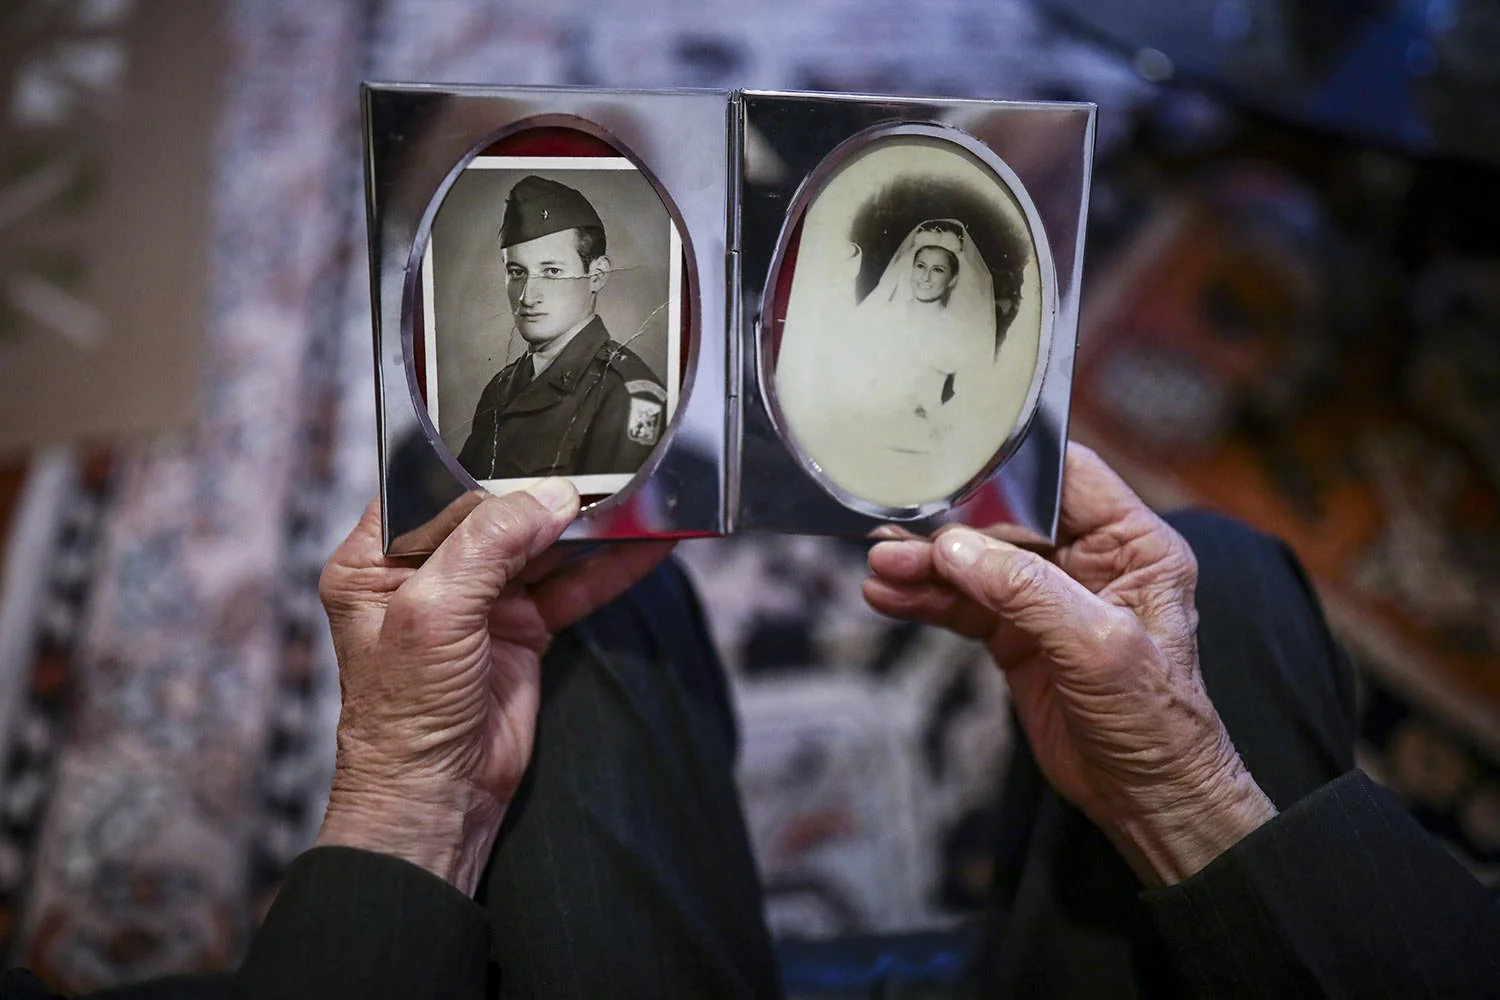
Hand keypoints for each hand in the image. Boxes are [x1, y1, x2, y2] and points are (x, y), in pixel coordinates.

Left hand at [314, 481, 673, 893]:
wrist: (439, 798)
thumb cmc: (404, 715)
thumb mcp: (434, 613)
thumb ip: (488, 544)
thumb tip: (551, 497)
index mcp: (375, 558)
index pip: (433, 489)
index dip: (484, 467)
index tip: (538, 444)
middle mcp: (427, 573)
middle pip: (497, 514)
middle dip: (548, 493)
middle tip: (603, 463)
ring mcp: (479, 603)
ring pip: (542, 547)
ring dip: (588, 526)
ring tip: (637, 492)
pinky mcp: (523, 630)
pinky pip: (571, 587)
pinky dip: (608, 567)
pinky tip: (645, 544)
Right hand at [864, 445, 1274, 885]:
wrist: (1149, 801)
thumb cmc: (1156, 723)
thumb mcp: (1099, 647)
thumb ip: (1028, 592)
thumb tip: (955, 549)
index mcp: (1134, 543)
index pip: (1067, 477)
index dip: (1011, 467)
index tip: (951, 465)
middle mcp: (1092, 561)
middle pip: (1007, 518)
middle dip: (949, 524)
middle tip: (895, 528)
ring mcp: (1049, 599)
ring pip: (976, 562)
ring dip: (926, 564)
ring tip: (881, 567)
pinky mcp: (1018, 636)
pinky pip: (964, 604)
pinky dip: (926, 600)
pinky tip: (889, 597)